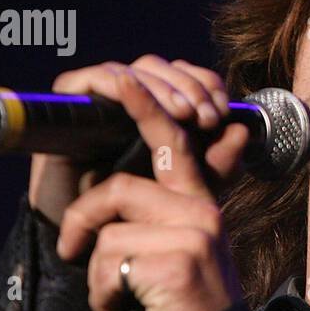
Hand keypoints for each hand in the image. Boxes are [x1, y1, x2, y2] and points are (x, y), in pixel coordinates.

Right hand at [29, 55, 239, 225]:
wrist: (93, 242)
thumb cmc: (143, 216)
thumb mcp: (193, 189)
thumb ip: (220, 164)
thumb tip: (240, 130)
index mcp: (161, 112)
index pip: (186, 78)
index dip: (207, 85)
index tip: (222, 113)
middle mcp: (131, 101)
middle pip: (162, 68)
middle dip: (191, 87)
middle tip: (206, 117)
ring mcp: (101, 102)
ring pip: (134, 70)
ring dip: (163, 86)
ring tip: (183, 115)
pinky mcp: (69, 107)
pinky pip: (90, 79)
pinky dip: (117, 81)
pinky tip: (135, 95)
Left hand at [54, 66, 249, 310]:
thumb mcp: (185, 257)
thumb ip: (174, 213)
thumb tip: (170, 179)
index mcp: (200, 205)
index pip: (173, 141)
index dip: (143, 106)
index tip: (120, 76)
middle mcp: (201, 212)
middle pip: (119, 188)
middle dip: (87, 221)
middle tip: (77, 254)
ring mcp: (192, 233)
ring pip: (109, 228)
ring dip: (98, 272)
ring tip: (121, 300)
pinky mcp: (176, 259)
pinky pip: (110, 260)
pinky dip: (105, 296)